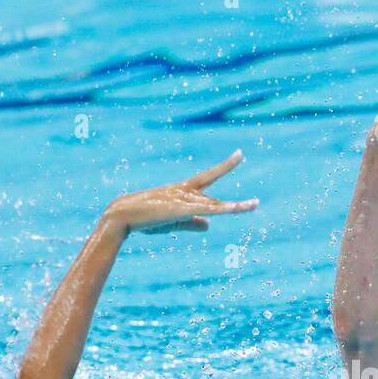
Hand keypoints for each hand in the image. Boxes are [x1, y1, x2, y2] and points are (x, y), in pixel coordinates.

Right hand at [104, 150, 257, 236]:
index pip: (207, 178)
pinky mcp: (180, 210)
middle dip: (226, 167)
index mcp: (183, 191)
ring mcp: (183, 199)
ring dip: (235, 207)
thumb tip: (210, 225)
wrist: (122, 216)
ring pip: (214, 204)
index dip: (223, 167)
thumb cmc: (146, 219)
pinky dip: (220, 211)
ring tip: (255, 204)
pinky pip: (205, 211)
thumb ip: (193, 223)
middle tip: (240, 153)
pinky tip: (234, 210)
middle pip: (210, 182)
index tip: (237, 155)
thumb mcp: (175, 223)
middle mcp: (184, 191)